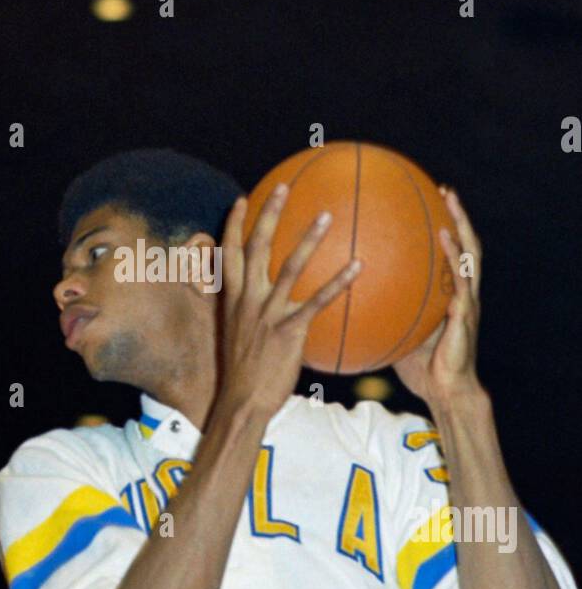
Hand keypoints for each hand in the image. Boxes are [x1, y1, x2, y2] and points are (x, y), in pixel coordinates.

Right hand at [216, 184, 362, 421]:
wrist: (243, 402)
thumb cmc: (244, 372)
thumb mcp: (237, 335)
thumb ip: (249, 312)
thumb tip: (262, 302)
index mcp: (234, 299)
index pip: (229, 253)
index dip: (235, 225)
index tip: (243, 200)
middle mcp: (248, 300)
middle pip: (256, 247)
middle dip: (268, 214)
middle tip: (284, 187)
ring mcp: (269, 314)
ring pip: (290, 267)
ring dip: (308, 239)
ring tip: (327, 215)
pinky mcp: (290, 331)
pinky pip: (318, 301)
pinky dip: (338, 282)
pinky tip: (358, 266)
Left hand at [392, 186, 483, 404]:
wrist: (444, 392)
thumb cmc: (420, 366)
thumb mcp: (396, 332)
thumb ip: (381, 313)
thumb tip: (344, 299)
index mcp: (447, 294)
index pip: (447, 255)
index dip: (442, 229)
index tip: (429, 202)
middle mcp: (460, 292)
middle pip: (463, 245)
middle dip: (457, 215)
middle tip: (444, 188)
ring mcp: (466, 301)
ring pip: (469, 254)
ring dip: (462, 224)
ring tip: (449, 199)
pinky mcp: (465, 314)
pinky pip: (460, 279)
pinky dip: (454, 256)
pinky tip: (444, 237)